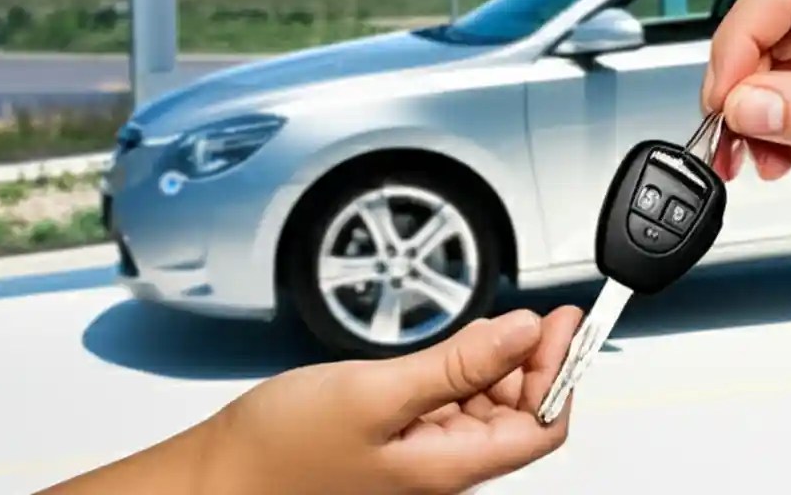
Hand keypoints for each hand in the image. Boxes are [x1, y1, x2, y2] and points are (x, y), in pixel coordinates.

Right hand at [207, 307, 583, 494]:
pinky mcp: (400, 442)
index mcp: (448, 468)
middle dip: (537, 364)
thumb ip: (457, 363)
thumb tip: (525, 331)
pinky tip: (460, 350)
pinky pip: (453, 407)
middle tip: (544, 316)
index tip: (566, 323)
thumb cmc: (281, 449)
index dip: (564, 373)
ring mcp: (422, 457)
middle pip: (521, 416)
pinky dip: (466, 374)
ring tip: (499, 328)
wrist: (224, 474)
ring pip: (489, 409)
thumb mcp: (376, 392)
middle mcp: (443, 469)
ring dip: (501, 366)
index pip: (543, 427)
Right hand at [701, 0, 790, 215]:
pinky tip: (786, 148)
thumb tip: (744, 106)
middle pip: (771, 19)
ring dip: (761, 107)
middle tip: (732, 140)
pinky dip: (784, 112)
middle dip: (745, 85)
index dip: (738, 46)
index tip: (723, 101)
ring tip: (763, 157)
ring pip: (777, 50)